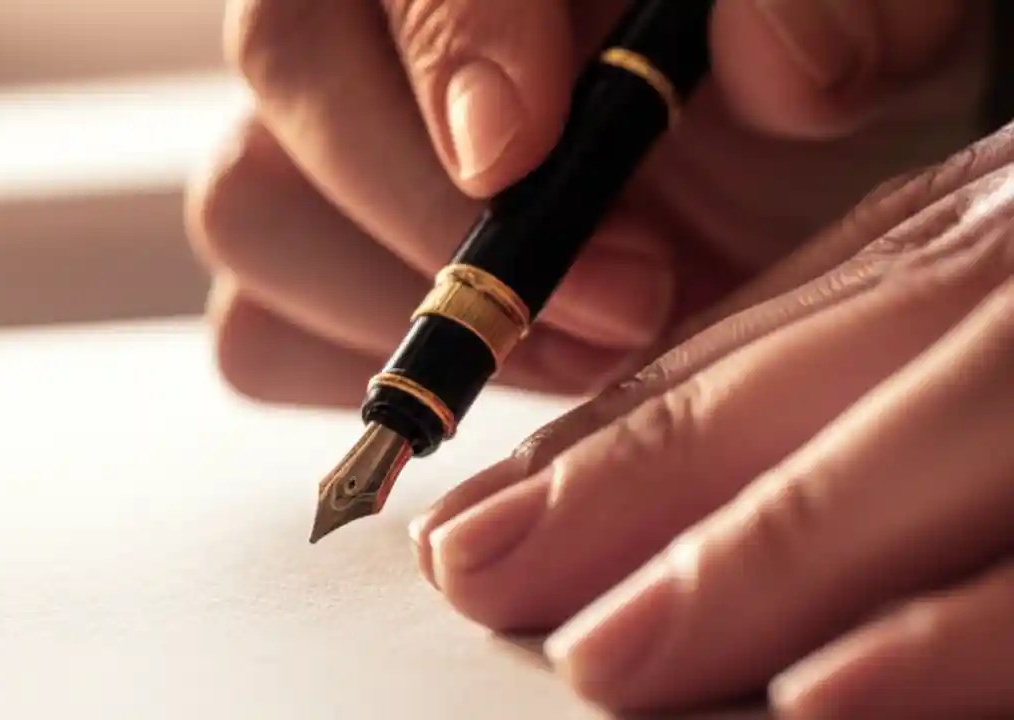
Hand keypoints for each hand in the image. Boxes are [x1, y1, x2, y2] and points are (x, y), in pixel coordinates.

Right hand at [187, 0, 987, 405]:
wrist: (744, 183)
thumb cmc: (787, 89)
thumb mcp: (865, 35)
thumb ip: (844, 16)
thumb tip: (786, 69)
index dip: (448, 43)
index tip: (517, 160)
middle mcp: (365, 19)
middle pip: (286, 61)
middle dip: (432, 211)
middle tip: (618, 298)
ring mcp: (307, 142)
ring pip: (247, 206)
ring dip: (408, 312)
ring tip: (582, 348)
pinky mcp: (296, 264)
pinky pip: (255, 333)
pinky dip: (364, 379)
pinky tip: (502, 372)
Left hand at [411, 124, 1013, 717]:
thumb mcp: (968, 313)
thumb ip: (832, 370)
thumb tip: (624, 493)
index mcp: (972, 238)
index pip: (756, 338)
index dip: (609, 437)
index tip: (476, 521)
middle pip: (812, 375)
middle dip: (640, 486)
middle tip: (478, 578)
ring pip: (933, 438)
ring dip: (758, 558)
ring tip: (598, 656)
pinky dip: (948, 633)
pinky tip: (822, 696)